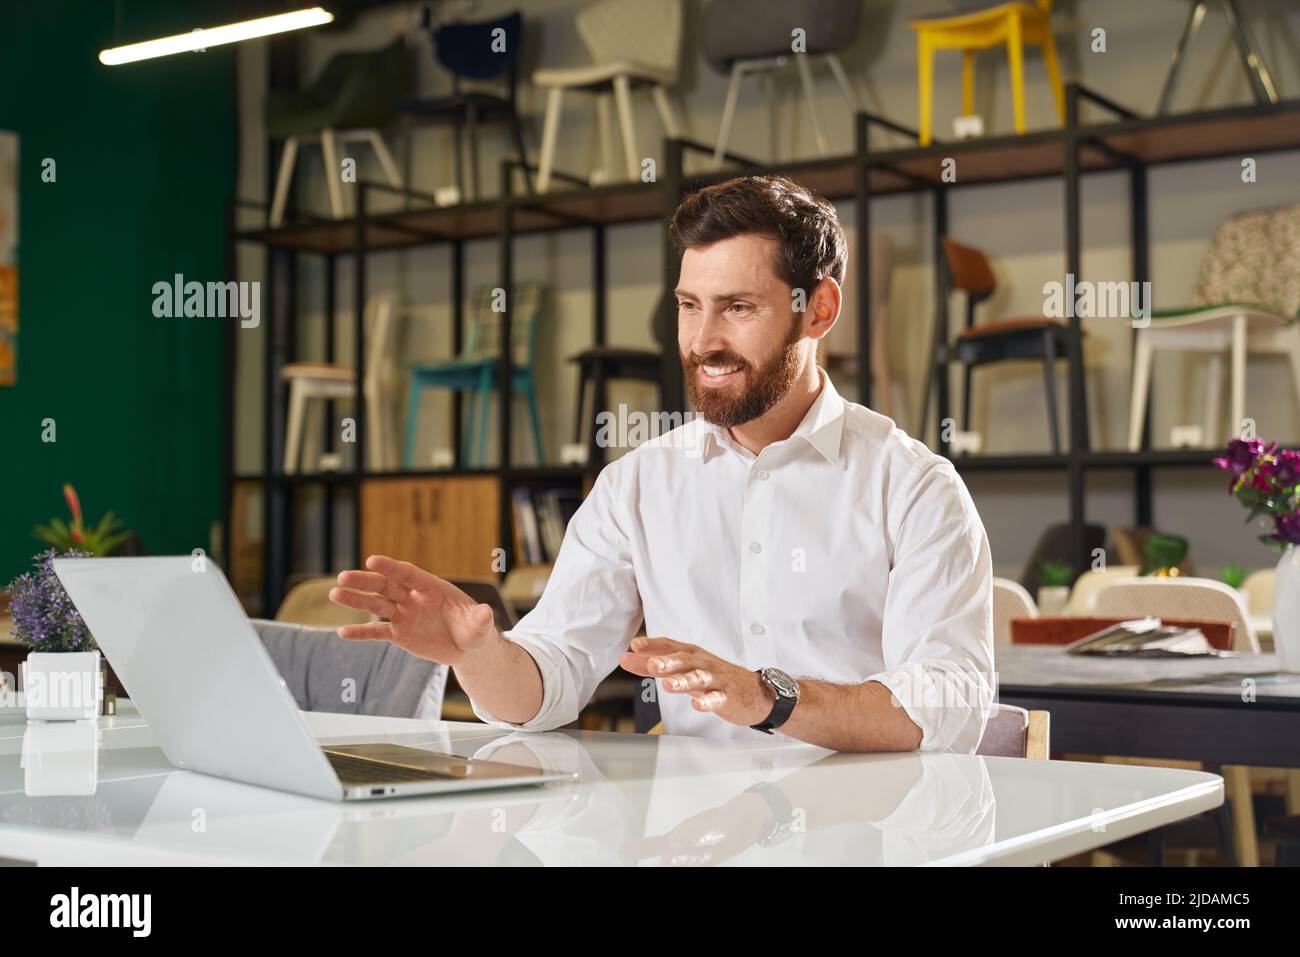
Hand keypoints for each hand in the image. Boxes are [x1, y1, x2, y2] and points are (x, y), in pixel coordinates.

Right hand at [328, 554, 496, 665]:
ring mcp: (405, 615)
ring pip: (377, 605)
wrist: (469, 648)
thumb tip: (486, 612)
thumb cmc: (475, 630)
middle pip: (387, 586)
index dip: (391, 567)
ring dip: (356, 600)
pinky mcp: (400, 633)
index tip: (372, 560)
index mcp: (432, 587)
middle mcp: (414, 597)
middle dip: (366, 581)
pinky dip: (361, 632)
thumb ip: (480, 619)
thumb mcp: (481, 626)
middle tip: (343, 577)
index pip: (408, 574)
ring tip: (334, 594)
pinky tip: (341, 632)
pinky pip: (377, 632)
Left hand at [619, 637, 774, 727]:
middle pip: (685, 661)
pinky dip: (708, 702)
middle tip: (651, 665)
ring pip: (700, 678)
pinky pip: (718, 699)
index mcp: (692, 655)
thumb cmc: (714, 677)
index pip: (671, 646)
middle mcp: (704, 664)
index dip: (654, 645)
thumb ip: (653, 664)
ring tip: (668, 686)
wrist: (755, 692)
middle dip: (668, 662)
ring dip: (684, 681)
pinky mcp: (729, 697)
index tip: (635, 645)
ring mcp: (717, 680)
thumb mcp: (684, 669)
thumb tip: (625, 658)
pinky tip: (698, 705)